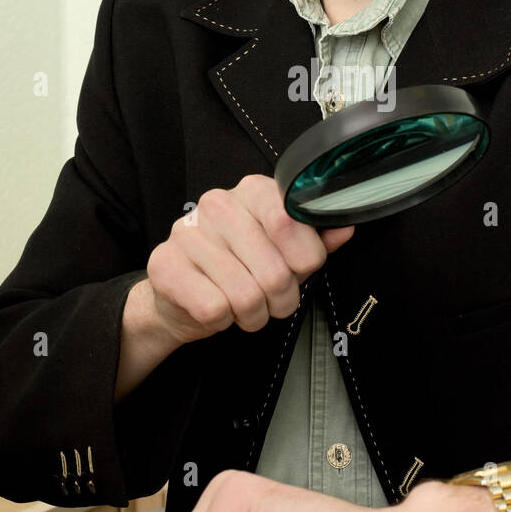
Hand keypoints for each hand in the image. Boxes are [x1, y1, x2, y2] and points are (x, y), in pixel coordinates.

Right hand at [144, 174, 353, 345]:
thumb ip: (315, 241)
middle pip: (274, 271)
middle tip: (272, 301)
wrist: (180, 295)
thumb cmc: (240, 268)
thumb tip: (345, 228)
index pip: (292, 222)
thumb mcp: (283, 252)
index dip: (304, 259)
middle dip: (282, 300)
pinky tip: (217, 308)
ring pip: (246, 296)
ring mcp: (187, 232)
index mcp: (253, 191)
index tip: (298, 269)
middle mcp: (217, 204)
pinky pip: (215, 309)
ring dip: (254, 315)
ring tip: (245, 307)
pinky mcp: (165, 264)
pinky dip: (223, 321)